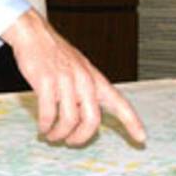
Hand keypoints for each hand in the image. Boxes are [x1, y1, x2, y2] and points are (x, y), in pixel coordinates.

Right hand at [2, 9, 145, 146]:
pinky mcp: (46, 82)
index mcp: (95, 78)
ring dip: (59, 134)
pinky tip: (42, 127)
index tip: (142, 138)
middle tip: (70, 142)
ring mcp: (65, 81)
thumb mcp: (80, 68)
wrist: (34, 33)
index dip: (132, 122)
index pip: (119, 102)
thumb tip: (88, 118)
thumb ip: (87, 90)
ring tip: (51, 135)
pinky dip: (45, 125)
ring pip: (69, 121)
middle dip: (80, 137)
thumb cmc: (55, 53)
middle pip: (92, 120)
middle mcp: (84, 80)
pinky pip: (48, 114)